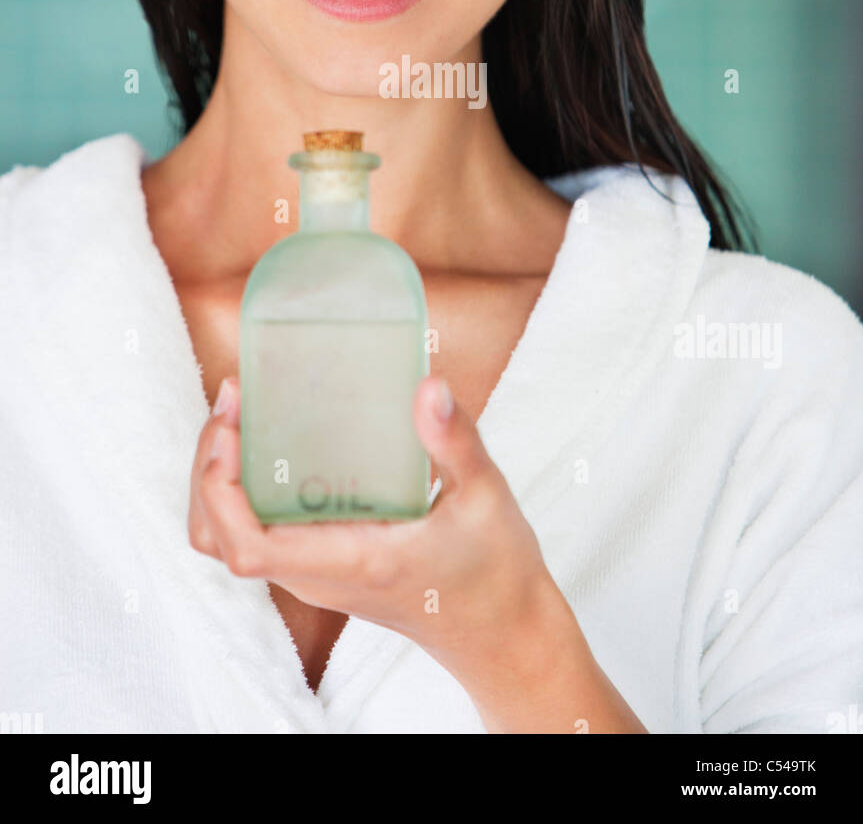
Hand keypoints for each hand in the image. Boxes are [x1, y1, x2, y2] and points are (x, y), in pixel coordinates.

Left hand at [188, 373, 555, 678]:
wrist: (500, 632)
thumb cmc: (494, 569)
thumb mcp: (485, 496)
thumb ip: (455, 441)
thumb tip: (427, 385)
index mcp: (351, 561)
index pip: (248, 547)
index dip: (220, 488)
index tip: (232, 425)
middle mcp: (319, 575)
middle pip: (219, 536)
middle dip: (208, 465)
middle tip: (236, 398)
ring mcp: (314, 574)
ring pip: (228, 538)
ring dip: (217, 478)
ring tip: (241, 413)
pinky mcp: (320, 565)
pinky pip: (255, 532)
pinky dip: (240, 489)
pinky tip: (269, 441)